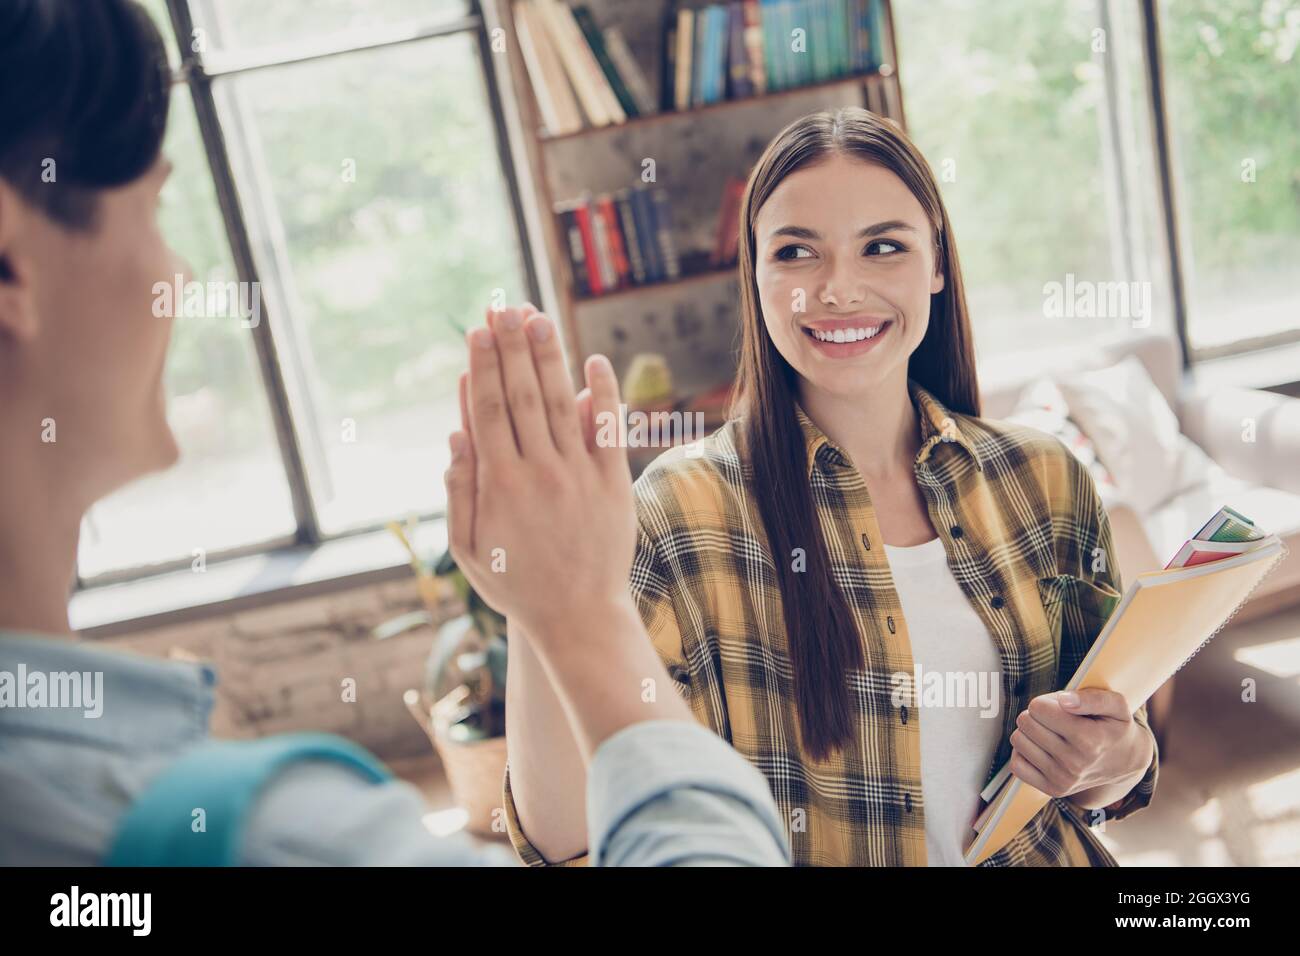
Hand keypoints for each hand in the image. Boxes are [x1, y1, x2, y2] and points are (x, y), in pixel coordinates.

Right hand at [444, 303, 635, 640]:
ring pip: (559, 403)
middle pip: (521, 395)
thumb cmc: (517, 585)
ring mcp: (578, 476)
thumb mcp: (468, 549)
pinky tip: (594, 361)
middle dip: (511, 347)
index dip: (481, 366)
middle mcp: (538, 472)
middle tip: (504, 307)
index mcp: (499, 485)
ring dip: (548, 357)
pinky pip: (608, 431)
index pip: (487, 410)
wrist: (579, 618)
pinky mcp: (612, 484)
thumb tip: (455, 436)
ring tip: (537, 317)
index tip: (477, 331)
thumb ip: (459, 492)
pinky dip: (603, 394)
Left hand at [1007, 689, 1151, 802]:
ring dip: (1030, 733)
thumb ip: (1092, 698)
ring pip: (1018, 740)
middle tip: (1056, 720)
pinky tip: (1043, 749)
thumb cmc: (1116, 728)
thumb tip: (1064, 700)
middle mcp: (1074, 763)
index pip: (1038, 708)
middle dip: (1037, 715)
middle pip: (1025, 722)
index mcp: (1089, 739)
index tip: (1061, 707)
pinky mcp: (1053, 790)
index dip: (1047, 702)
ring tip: (1051, 734)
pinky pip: (1017, 765)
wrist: (1125, 763)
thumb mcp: (1116, 706)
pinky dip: (1025, 753)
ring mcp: (1062, 779)